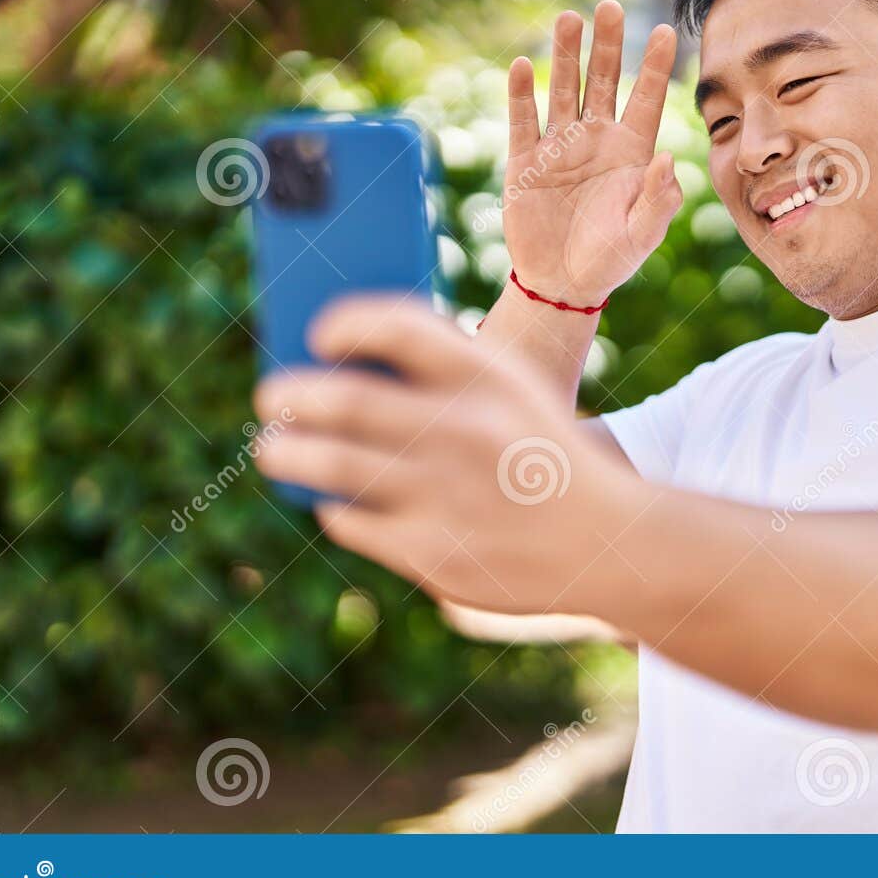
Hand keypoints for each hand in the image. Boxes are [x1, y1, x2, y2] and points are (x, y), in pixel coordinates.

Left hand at [252, 295, 643, 614]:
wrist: (607, 542)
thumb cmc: (536, 450)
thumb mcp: (509, 389)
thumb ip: (437, 363)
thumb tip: (327, 359)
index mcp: (488, 376)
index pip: (392, 325)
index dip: (342, 323)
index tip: (317, 335)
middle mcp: (465, 430)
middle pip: (342, 398)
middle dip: (288, 395)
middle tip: (271, 397)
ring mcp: (447, 496)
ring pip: (330, 464)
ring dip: (284, 452)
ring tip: (272, 448)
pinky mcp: (434, 555)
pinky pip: (349, 520)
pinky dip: (331, 506)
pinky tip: (330, 499)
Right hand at [504, 1, 682, 306]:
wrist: (562, 284)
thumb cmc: (610, 261)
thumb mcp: (642, 235)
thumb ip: (659, 199)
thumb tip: (667, 158)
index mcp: (631, 152)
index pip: (646, 98)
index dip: (655, 66)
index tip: (664, 30)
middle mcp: (597, 140)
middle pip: (603, 81)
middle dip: (606, 45)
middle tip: (609, 6)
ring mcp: (560, 147)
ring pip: (563, 90)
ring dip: (564, 56)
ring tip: (568, 18)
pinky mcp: (525, 161)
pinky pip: (523, 121)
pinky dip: (520, 94)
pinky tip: (521, 66)